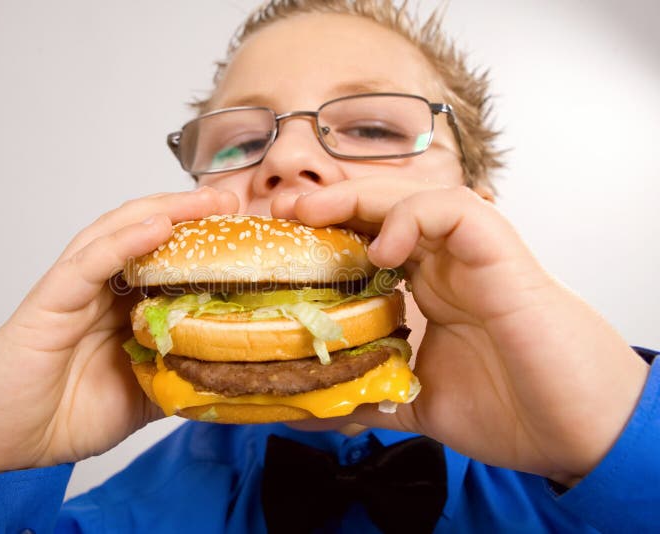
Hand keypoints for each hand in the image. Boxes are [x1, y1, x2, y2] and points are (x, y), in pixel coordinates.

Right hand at [0, 187, 238, 475]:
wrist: (7, 447)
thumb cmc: (65, 417)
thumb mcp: (142, 397)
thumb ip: (175, 376)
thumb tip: (222, 372)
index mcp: (119, 307)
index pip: (163, 259)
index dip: (199, 242)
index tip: (242, 233)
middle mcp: (98, 289)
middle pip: (144, 234)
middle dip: (188, 213)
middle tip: (230, 203)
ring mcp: (74, 291)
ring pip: (117, 234)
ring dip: (162, 212)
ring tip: (203, 202)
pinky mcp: (50, 301)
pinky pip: (88, 264)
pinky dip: (121, 243)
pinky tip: (156, 227)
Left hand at [274, 178, 648, 485]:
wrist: (573, 430)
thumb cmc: (509, 410)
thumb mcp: (417, 402)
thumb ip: (368, 396)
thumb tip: (306, 410)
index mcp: (425, 289)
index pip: (366, 242)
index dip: (324, 234)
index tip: (279, 243)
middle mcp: (444, 263)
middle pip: (380, 210)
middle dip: (329, 204)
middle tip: (282, 212)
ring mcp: (471, 254)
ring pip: (412, 196)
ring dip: (358, 196)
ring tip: (314, 213)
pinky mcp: (500, 252)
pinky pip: (454, 210)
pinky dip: (413, 217)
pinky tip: (384, 248)